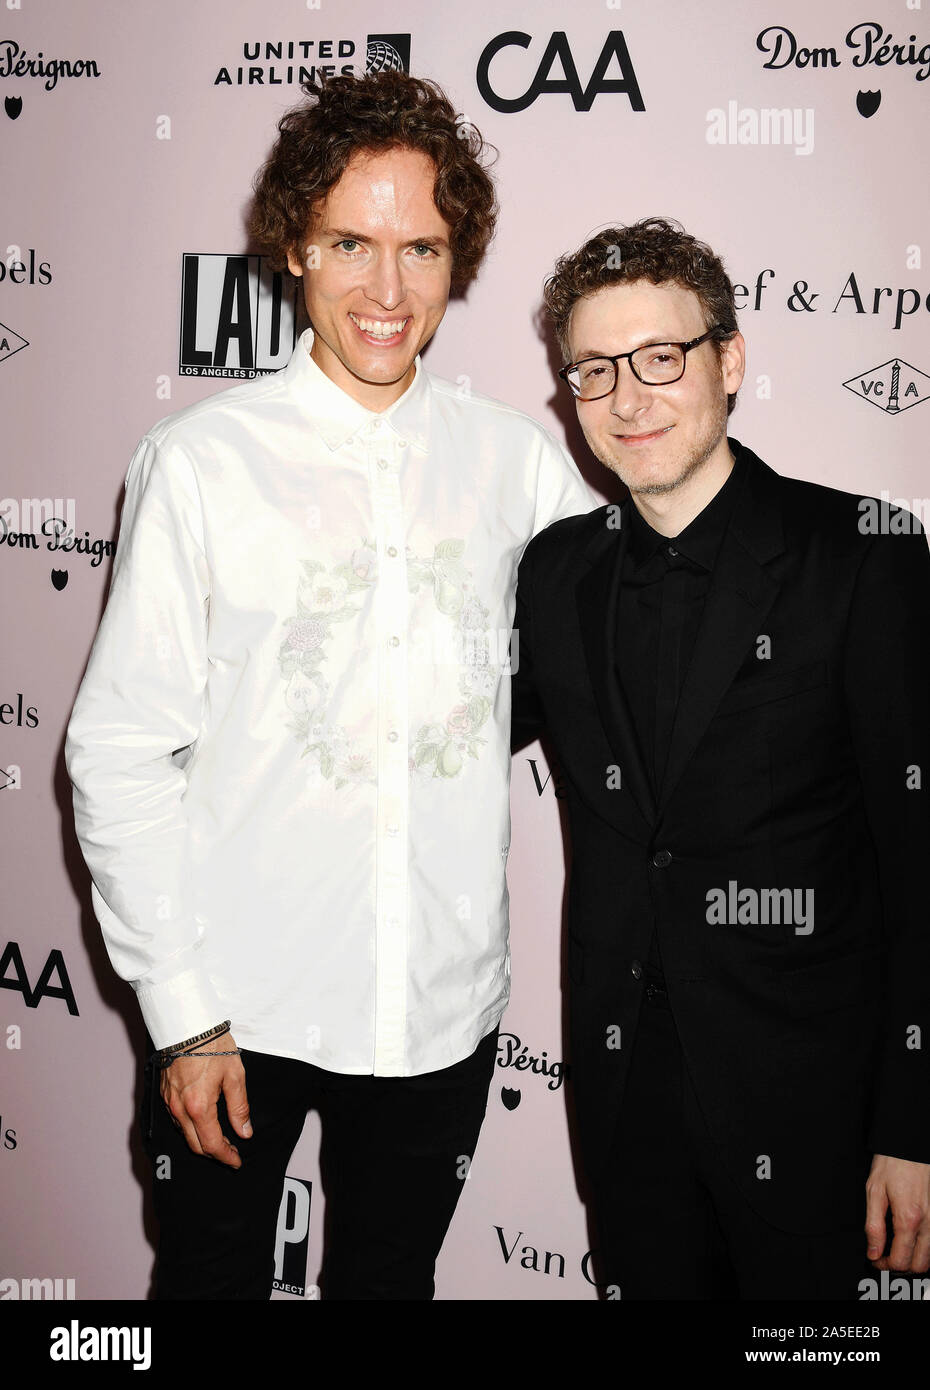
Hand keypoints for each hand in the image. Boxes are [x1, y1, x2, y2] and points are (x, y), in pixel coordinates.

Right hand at [160, 1032, 250, 1168]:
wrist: (188, 1024)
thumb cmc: (212, 1046)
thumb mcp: (235, 1075)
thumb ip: (239, 1107)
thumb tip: (244, 1131)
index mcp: (199, 1107)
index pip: (212, 1144)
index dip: (226, 1157)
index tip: (236, 1161)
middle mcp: (180, 1109)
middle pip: (196, 1145)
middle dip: (214, 1153)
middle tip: (231, 1153)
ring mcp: (169, 1102)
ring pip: (184, 1134)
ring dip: (202, 1141)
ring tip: (220, 1138)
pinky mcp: (164, 1094)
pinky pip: (177, 1120)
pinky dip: (191, 1128)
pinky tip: (203, 1122)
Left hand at [865, 1153, 929, 1271]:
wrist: (910, 1146)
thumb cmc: (892, 1165)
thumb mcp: (874, 1192)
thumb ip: (873, 1226)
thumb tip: (873, 1252)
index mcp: (908, 1218)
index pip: (900, 1259)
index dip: (884, 1265)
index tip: (875, 1259)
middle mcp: (928, 1223)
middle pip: (920, 1265)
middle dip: (901, 1267)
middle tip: (885, 1257)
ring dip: (914, 1260)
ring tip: (896, 1249)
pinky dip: (924, 1249)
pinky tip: (910, 1240)